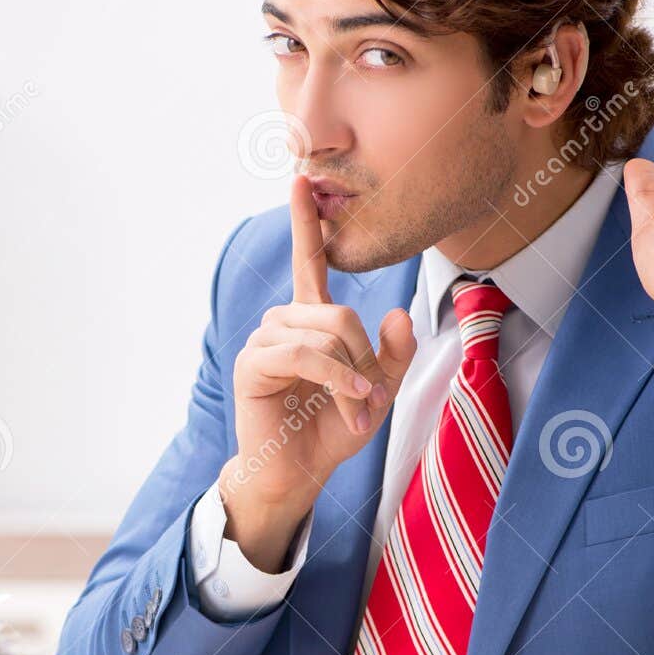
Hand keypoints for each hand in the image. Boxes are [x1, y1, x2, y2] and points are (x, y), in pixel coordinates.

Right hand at [220, 176, 416, 569]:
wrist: (298, 475)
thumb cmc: (331, 431)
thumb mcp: (377, 393)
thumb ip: (393, 355)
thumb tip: (400, 314)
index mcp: (309, 321)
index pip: (308, 261)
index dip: (305, 222)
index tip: (300, 179)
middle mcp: (283, 323)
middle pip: (339, 313)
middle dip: (366, 360)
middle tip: (370, 401)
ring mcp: (264, 341)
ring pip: (327, 333)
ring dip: (353, 378)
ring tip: (357, 412)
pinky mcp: (253, 364)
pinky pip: (303, 354)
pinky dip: (335, 380)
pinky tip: (348, 406)